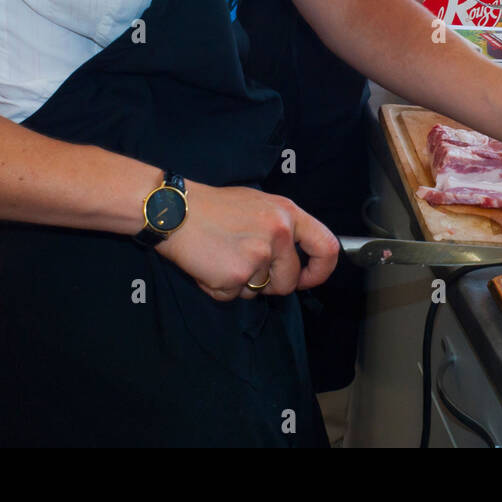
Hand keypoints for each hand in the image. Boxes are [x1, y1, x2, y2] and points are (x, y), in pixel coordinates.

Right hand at [155, 181, 337, 300]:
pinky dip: (220, 287)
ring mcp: (259, 255)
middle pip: (289, 281)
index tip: (307, 279)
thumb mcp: (258, 204)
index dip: (320, 271)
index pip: (327, 247)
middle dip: (268, 284)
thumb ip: (281, 227)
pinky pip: (234, 296)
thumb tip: (296, 256)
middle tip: (244, 265)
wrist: (174, 210)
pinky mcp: (237, 275)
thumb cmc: (213, 208)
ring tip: (222, 256)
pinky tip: (209, 264)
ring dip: (241, 284)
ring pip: (260, 292)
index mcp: (287, 213)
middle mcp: (279, 233)